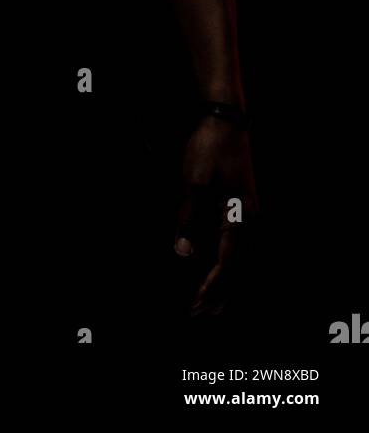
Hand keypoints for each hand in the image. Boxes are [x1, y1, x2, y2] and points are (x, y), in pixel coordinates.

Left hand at [174, 115, 259, 316]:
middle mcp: (250, 221)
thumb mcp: (194, 182)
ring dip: (226, 284)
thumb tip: (184, 253)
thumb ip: (188, 218)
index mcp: (239, 218)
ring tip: (212, 306)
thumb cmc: (209, 149)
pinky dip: (230, 265)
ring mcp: (250, 214)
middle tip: (198, 315)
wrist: (225, 119)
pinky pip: (241, 247)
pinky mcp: (245, 207)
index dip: (210, 288)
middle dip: (219, 294)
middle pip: (238, 269)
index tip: (194, 305)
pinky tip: (220, 270)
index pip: (226, 264)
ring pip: (242, 260)